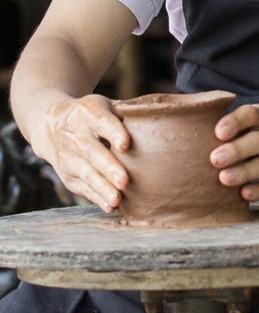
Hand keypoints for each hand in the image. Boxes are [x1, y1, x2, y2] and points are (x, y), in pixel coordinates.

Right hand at [40, 94, 130, 212]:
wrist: (52, 125)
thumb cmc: (91, 115)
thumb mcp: (104, 106)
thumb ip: (125, 114)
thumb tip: (152, 127)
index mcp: (87, 112)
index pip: (101, 121)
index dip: (113, 132)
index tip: (125, 145)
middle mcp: (74, 134)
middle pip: (91, 151)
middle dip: (108, 167)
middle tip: (124, 180)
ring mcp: (68, 157)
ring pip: (85, 173)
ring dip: (102, 188)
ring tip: (117, 199)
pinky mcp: (68, 176)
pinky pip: (83, 188)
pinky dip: (97, 198)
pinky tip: (110, 206)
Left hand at [210, 104, 258, 201]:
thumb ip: (236, 122)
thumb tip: (193, 123)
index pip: (253, 114)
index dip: (235, 121)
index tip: (218, 131)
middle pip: (258, 141)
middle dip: (236, 150)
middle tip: (214, 158)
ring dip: (243, 172)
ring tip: (224, 178)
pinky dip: (258, 191)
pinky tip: (244, 194)